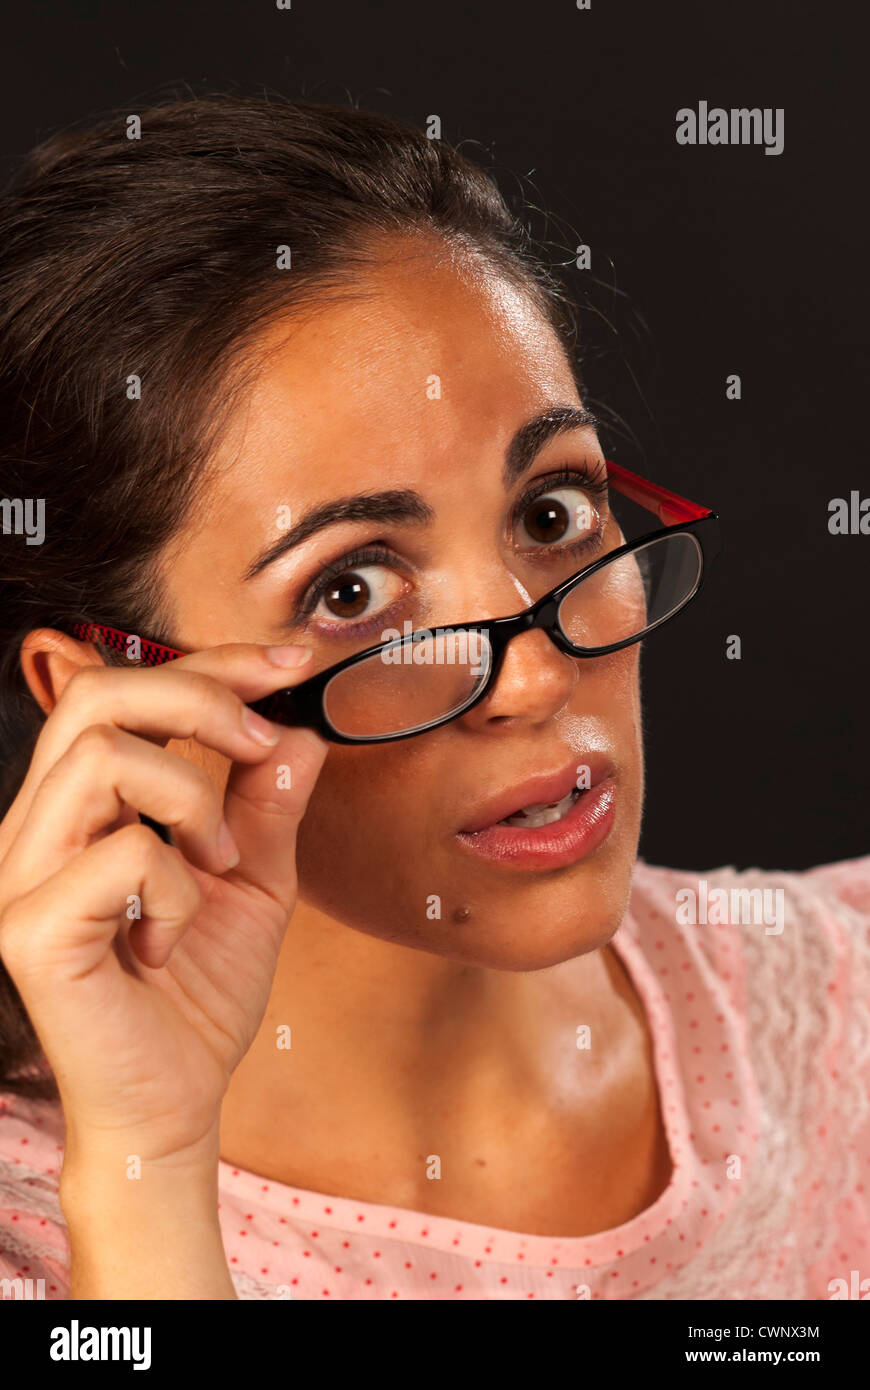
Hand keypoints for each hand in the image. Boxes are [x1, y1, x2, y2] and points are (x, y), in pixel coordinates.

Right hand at [0, 643, 325, 1169]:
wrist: (170, 1105)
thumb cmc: (198, 993)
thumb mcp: (252, 882)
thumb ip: (267, 804)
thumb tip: (300, 728)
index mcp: (77, 807)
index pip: (121, 690)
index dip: (209, 662)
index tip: (291, 667)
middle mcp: (34, 828)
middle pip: (94, 694)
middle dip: (200, 695)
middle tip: (262, 741)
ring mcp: (21, 876)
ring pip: (101, 756)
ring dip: (191, 796)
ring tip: (218, 860)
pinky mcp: (31, 929)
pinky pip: (121, 854)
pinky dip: (176, 886)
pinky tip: (171, 936)